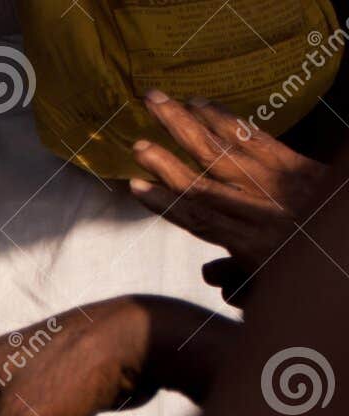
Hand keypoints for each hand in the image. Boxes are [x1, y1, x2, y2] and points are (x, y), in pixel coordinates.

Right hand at [129, 91, 328, 284]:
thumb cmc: (312, 264)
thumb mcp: (276, 283)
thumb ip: (241, 280)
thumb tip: (210, 275)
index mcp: (250, 242)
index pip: (197, 218)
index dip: (162, 202)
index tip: (134, 185)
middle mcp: (257, 206)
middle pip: (202, 175)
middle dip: (166, 154)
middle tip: (136, 139)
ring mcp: (276, 179)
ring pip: (222, 147)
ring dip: (186, 122)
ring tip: (159, 101)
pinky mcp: (293, 161)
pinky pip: (253, 135)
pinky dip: (225, 119)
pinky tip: (204, 105)